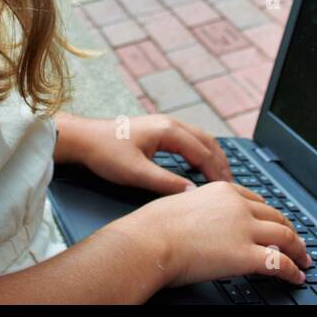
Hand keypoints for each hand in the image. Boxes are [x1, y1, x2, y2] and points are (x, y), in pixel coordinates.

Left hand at [55, 113, 233, 194]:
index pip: (203, 152)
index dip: (218, 172)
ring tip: (221, 176)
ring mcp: (163, 124)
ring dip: (212, 156)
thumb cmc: (105, 152)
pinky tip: (199, 165)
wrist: (83, 139)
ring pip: (198, 138)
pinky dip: (200, 152)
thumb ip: (166, 183)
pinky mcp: (157, 130)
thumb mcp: (136, 173)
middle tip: (233, 184)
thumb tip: (192, 193)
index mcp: (168, 130)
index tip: (229, 189)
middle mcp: (169, 123)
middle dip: (221, 163)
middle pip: (207, 141)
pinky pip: (188, 139)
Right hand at [112, 181, 311, 288]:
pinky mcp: (246, 255)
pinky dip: (293, 270)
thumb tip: (201, 221)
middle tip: (297, 242)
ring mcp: (244, 229)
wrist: (149, 240)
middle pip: (275, 216)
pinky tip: (297, 277)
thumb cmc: (153, 227)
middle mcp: (238, 206)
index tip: (275, 222)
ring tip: (303, 260)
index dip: (270, 214)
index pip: (256, 200)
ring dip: (298, 249)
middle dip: (290, 230)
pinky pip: (279, 262)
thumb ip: (199, 209)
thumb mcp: (180, 204)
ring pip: (285, 236)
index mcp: (222, 191)